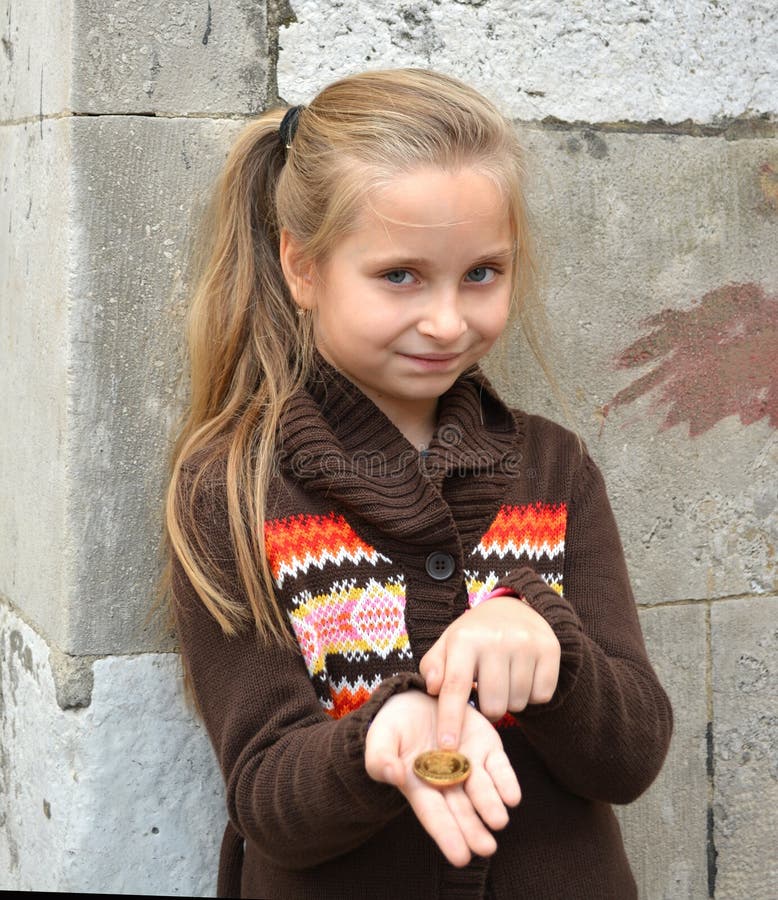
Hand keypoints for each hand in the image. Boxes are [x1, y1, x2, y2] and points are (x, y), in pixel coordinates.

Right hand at [365, 690, 520, 866]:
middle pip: (462, 809)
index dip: (447, 835)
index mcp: (420, 786)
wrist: (415, 697)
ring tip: (499, 821)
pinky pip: (499, 767)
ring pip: (483, 790)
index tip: (460, 857)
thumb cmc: (393, 726)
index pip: (434, 814)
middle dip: (473, 830)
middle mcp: (449, 781)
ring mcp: (470, 764)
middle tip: (486, 848)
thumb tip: (393, 774)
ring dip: (491, 806)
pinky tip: (512, 797)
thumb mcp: (380, 739)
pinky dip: (506, 782)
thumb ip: (380, 758)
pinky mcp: (486, 746)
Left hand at [419, 595, 560, 749]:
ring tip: (504, 679)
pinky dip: (531, 694)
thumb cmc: (474, 636)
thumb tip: (432, 688)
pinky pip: (541, 696)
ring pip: (518, 704)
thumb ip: (433, 666)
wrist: (514, 609)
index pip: (455, 686)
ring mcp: (526, 643)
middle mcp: (496, 639)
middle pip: (493, 705)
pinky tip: (523, 675)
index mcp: (465, 638)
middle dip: (489, 709)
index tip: (447, 747)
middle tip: (486, 692)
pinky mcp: (550, 649)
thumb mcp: (448, 645)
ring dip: (510, 701)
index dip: (451, 719)